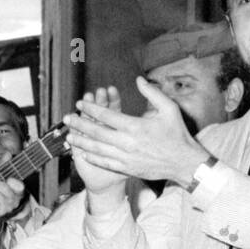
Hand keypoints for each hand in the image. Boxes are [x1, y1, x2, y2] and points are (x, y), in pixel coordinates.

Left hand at [68, 79, 207, 186]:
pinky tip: (83, 153)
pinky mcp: (127, 169)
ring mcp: (126, 158)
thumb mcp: (169, 108)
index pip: (107, 115)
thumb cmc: (177, 134)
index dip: (91, 109)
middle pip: (97, 132)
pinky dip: (93, 158)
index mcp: (135, 126)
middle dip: (80, 124)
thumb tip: (138, 79)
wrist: (183, 163)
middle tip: (66, 118)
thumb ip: (152, 93)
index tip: (80, 103)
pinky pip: (105, 163)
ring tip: (68, 137)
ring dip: (81, 142)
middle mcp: (127, 143)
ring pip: (97, 149)